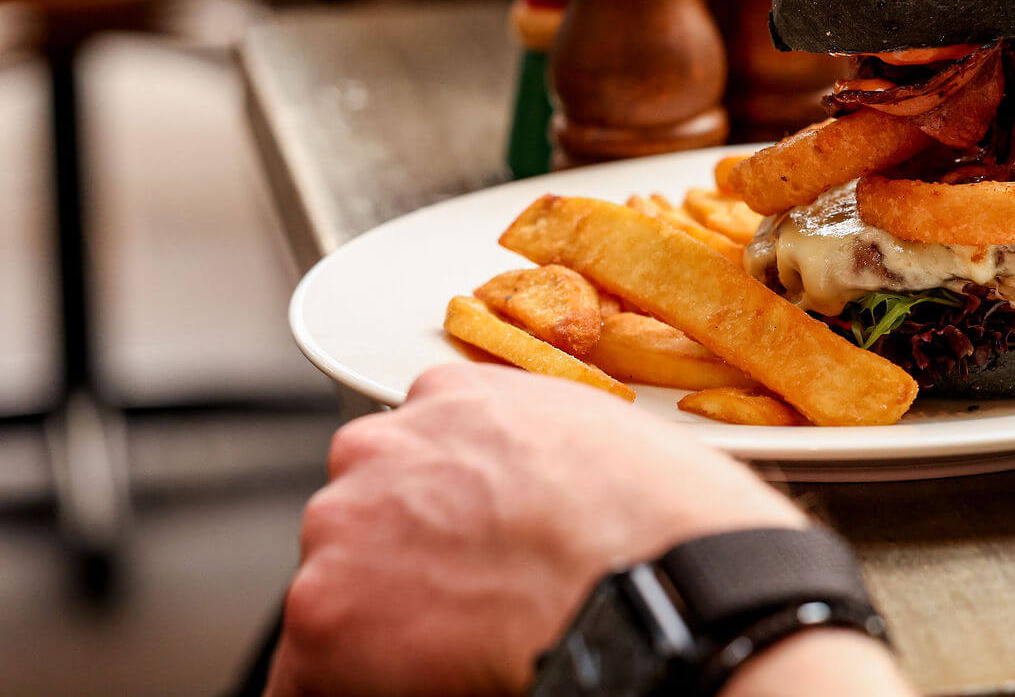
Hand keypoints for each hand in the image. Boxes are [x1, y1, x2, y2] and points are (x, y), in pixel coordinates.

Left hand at [264, 363, 805, 695]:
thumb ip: (541, 454)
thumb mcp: (605, 440)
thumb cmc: (663, 519)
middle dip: (400, 566)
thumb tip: (545, 506)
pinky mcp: (323, 611)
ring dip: (375, 628)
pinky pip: (303, 675)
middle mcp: (383, 446)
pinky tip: (421, 688)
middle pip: (361, 518)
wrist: (657, 576)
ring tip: (454, 656)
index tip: (469, 552)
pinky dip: (349, 686)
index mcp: (455, 396)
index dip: (442, 515)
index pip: (414, 453)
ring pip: (331, 592)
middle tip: (466, 611)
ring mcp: (343, 526)